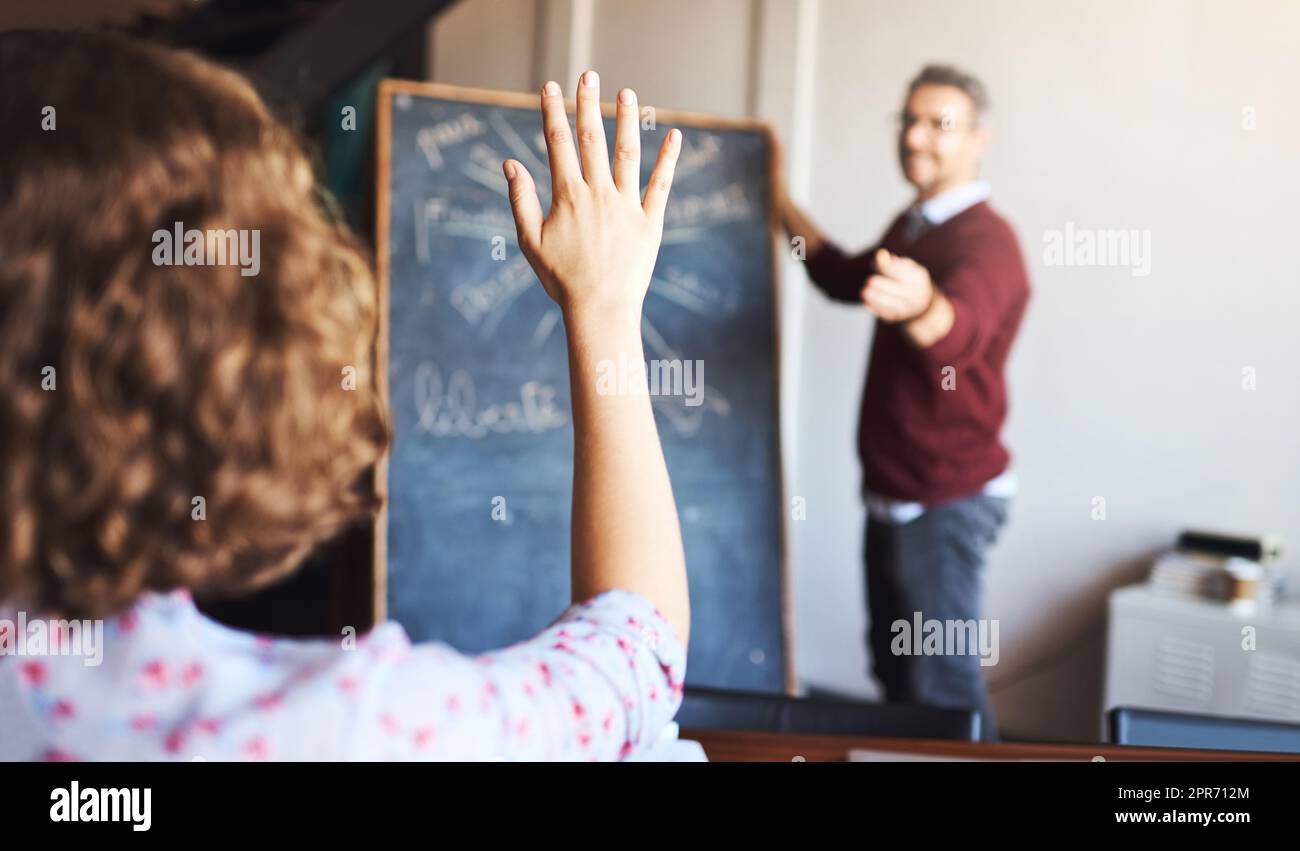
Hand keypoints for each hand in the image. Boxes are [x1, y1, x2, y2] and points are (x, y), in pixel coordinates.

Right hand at [503, 72, 680, 324]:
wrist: (601, 309)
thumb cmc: (562, 280)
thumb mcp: (531, 241)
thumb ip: (521, 199)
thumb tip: (510, 163)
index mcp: (568, 196)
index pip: (558, 143)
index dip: (554, 111)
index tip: (551, 86)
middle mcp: (598, 193)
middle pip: (592, 139)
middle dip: (588, 103)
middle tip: (589, 74)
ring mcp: (627, 205)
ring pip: (628, 154)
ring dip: (627, 121)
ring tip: (627, 93)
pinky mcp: (650, 222)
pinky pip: (660, 185)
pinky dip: (668, 160)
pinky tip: (675, 136)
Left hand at [861, 248, 935, 322]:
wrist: (920, 304)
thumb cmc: (908, 280)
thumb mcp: (904, 268)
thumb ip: (892, 263)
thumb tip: (881, 257)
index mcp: (918, 278)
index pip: (903, 272)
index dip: (888, 268)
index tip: (875, 262)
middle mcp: (916, 295)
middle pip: (899, 290)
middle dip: (883, 285)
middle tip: (870, 281)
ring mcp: (908, 309)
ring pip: (892, 305)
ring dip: (877, 299)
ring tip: (865, 292)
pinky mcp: (898, 318)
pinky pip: (886, 314)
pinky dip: (875, 308)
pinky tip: (866, 301)